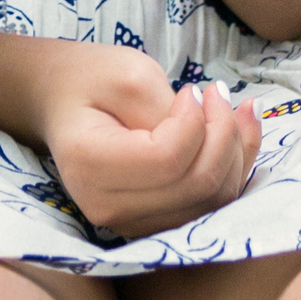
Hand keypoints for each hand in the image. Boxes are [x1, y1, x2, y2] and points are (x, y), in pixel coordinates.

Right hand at [27, 44, 264, 238]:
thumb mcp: (128, 75)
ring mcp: (128, 224)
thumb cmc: (90, 80)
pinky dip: (234, 169)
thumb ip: (167, 110)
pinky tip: (239, 132)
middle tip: (216, 94)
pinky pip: (209, 206)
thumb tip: (207, 136)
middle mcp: (106, 207)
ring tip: (234, 108)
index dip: (195, 123)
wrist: (61, 102)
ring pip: (211, 202)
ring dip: (235, 153)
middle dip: (224, 135)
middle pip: (196, 186)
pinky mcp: (151, 224)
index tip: (192, 90)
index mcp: (90, 165)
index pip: (168, 160)